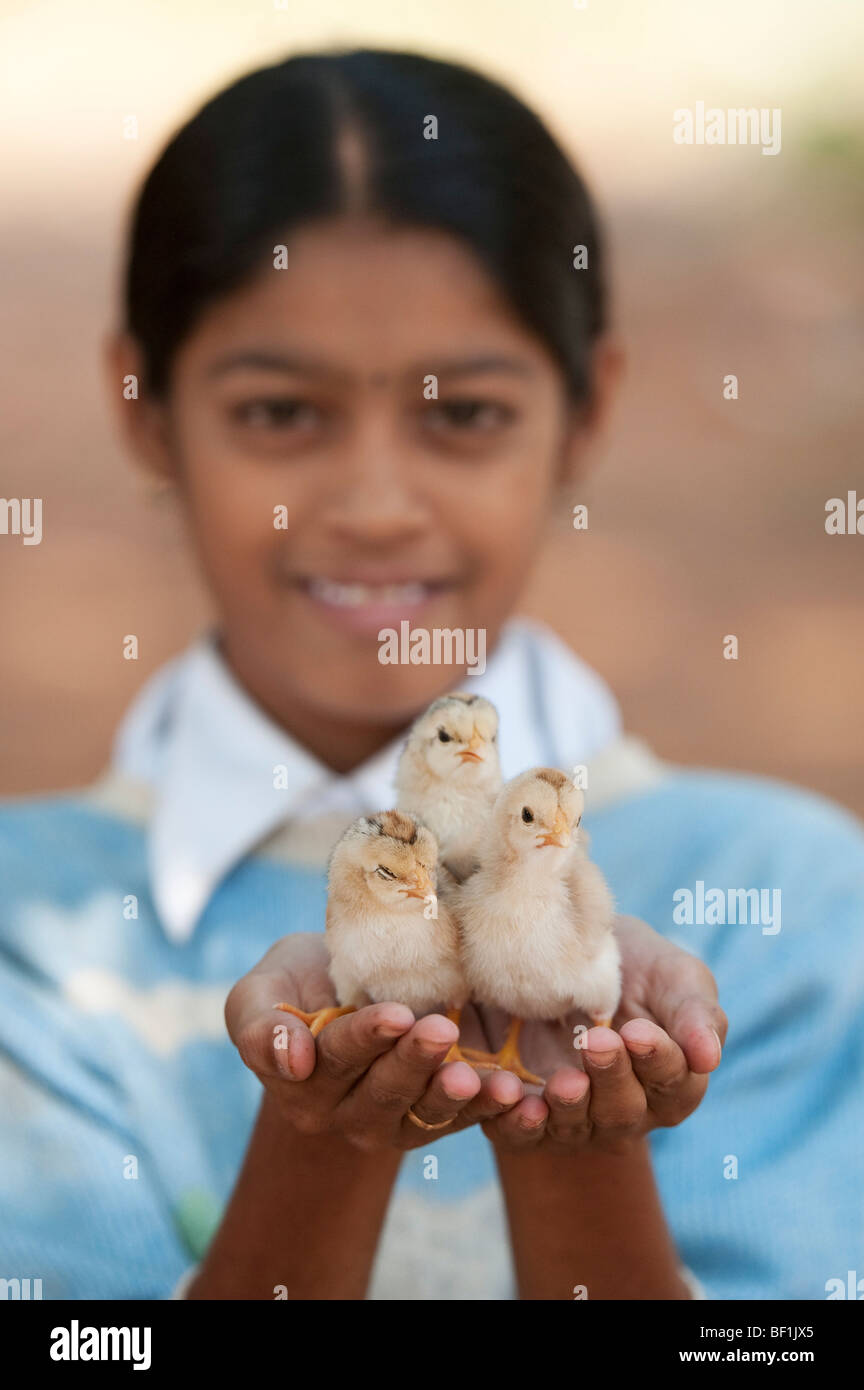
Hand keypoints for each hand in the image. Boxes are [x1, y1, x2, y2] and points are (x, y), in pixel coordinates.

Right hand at [225, 933, 523, 1151]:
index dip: (366, 1037)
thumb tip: (292, 1061)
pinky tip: (515, 1094)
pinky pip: (456, 1121)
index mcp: (300, 1082)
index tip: (397, 1014)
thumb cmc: (294, 982)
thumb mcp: (260, 993)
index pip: (335, 1058)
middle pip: (382, 1091)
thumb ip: (260, 1027)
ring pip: (421, 1114)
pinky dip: (487, 1111)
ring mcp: (386, 1123)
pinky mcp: (426, 1122)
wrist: (335, 991)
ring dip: (454, 1097)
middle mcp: (341, 1113)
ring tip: (486, 1080)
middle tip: (443, 1032)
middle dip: (414, 1062)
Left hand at [477, 915, 727, 1154]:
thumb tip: (709, 1057)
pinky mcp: (529, 1121)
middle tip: (596, 1041)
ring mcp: (578, 1121)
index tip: (638, 1031)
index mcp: (673, 1084)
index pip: (672, 1081)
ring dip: (567, 1107)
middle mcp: (629, 1113)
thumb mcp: (674, 978)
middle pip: (624, 1111)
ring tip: (561, 1081)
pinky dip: (516, 1122)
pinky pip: (521, 1133)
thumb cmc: (637, 969)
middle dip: (611, 1078)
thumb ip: (696, 1014)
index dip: (657, 1059)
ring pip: (575, 1126)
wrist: (568, 960)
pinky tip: (513, 1100)